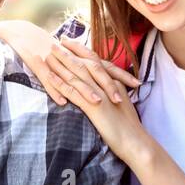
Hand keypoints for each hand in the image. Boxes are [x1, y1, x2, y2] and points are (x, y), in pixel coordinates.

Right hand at [0, 20, 141, 107]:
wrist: (24, 35)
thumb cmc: (52, 51)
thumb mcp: (73, 59)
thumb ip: (90, 71)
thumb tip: (110, 83)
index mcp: (82, 57)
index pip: (105, 66)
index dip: (121, 75)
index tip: (137, 85)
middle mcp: (72, 58)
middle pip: (93, 71)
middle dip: (107, 85)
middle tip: (120, 99)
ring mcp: (56, 62)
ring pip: (72, 77)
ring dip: (84, 91)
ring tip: (97, 103)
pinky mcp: (39, 67)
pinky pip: (48, 80)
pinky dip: (55, 90)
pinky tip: (63, 102)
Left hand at [46, 37, 148, 164]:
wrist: (136, 142)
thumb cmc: (130, 131)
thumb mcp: (122, 108)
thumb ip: (113, 96)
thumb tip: (104, 93)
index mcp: (113, 84)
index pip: (96, 62)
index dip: (82, 51)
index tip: (69, 42)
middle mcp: (106, 85)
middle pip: (85, 63)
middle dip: (69, 52)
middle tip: (55, 42)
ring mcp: (100, 94)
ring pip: (78, 74)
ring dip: (62, 63)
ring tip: (48, 54)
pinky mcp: (94, 106)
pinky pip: (74, 92)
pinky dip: (61, 83)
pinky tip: (49, 77)